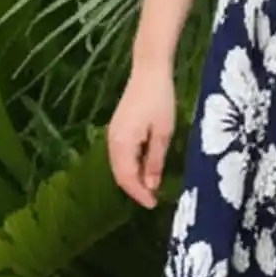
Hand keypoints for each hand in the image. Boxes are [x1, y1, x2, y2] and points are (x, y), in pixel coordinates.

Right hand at [108, 64, 175, 208]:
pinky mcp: (117, 129)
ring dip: (132, 179)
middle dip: (134, 190)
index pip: (126, 178)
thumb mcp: (163, 133)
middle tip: (153, 201)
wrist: (149, 72)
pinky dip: (130, 167)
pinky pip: (120, 155)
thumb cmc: (160, 100)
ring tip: (150, 190)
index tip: (153, 205)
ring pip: (118, 165)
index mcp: (122, 143)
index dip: (139, 194)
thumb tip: (151, 186)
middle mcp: (112, 141)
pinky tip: (143, 170)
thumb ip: (155, 160)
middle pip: (119, 174)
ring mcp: (112, 134)